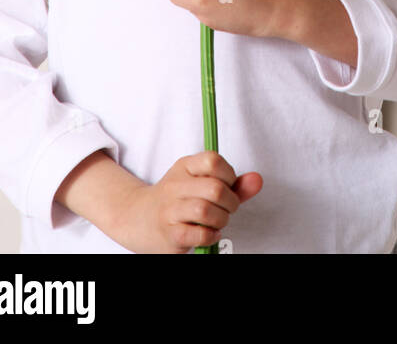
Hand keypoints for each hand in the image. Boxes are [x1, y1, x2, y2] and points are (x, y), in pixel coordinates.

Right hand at [111, 151, 261, 253]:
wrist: (138, 219)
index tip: (228, 186)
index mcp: (185, 167)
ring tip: (219, 221)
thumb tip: (258, 180)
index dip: (229, 175)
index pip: (212, 160)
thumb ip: (233, 183)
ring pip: (205, 211)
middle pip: (215, 188)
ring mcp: (169, 210)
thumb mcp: (201, 182)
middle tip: (228, 208)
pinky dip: (211, 236)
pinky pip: (198, 235)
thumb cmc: (177, 199)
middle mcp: (175, 185)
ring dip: (221, 220)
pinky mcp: (169, 235)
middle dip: (231, 202)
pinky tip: (210, 233)